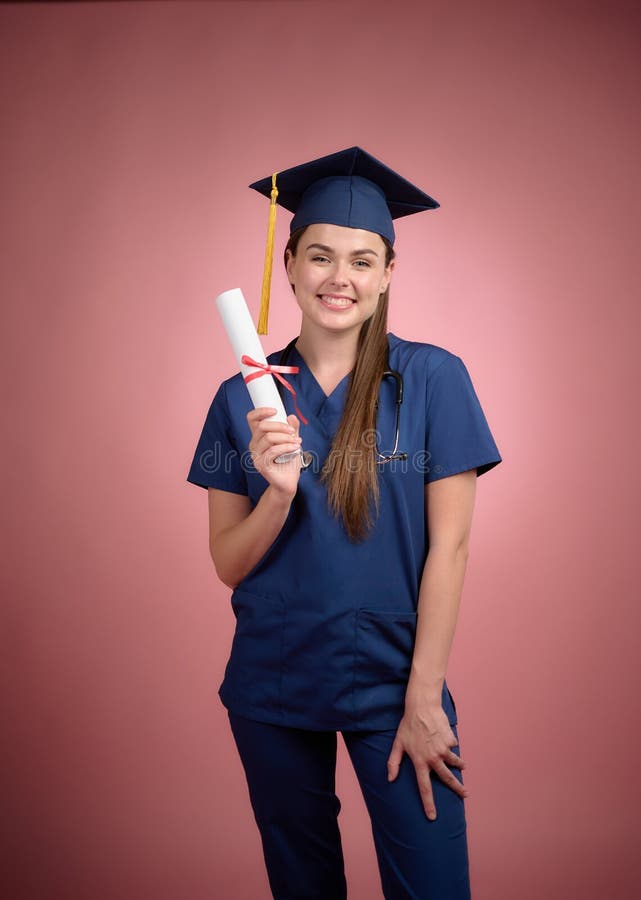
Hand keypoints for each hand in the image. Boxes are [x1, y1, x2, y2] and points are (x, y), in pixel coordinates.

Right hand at [247, 408, 302, 497]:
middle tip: (293, 431)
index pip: (252, 419)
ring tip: (297, 442)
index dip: (260, 411)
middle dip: (280, 426)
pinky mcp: (261, 465)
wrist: (289, 481)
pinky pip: (273, 451)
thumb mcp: (292, 441)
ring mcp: (256, 455)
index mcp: (258, 436)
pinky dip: (286, 447)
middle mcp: (254, 444)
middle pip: (262, 427)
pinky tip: (294, 449)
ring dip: (286, 438)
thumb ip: (292, 429)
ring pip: (268, 438)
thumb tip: (291, 416)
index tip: (275, 410)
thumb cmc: (289, 461)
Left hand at [386, 701, 467, 819]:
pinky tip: (444, 737)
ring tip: (462, 767)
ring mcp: (444, 750)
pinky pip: (452, 746)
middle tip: (465, 795)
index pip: (424, 788)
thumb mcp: (398, 743)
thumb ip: (393, 762)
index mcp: (420, 762)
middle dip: (458, 789)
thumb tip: (389, 779)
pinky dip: (450, 745)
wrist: (423, 706)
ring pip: (454, 763)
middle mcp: (433, 758)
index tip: (433, 817)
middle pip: (447, 779)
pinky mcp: (450, 740)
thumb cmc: (408, 725)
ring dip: (459, 766)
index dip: (428, 804)